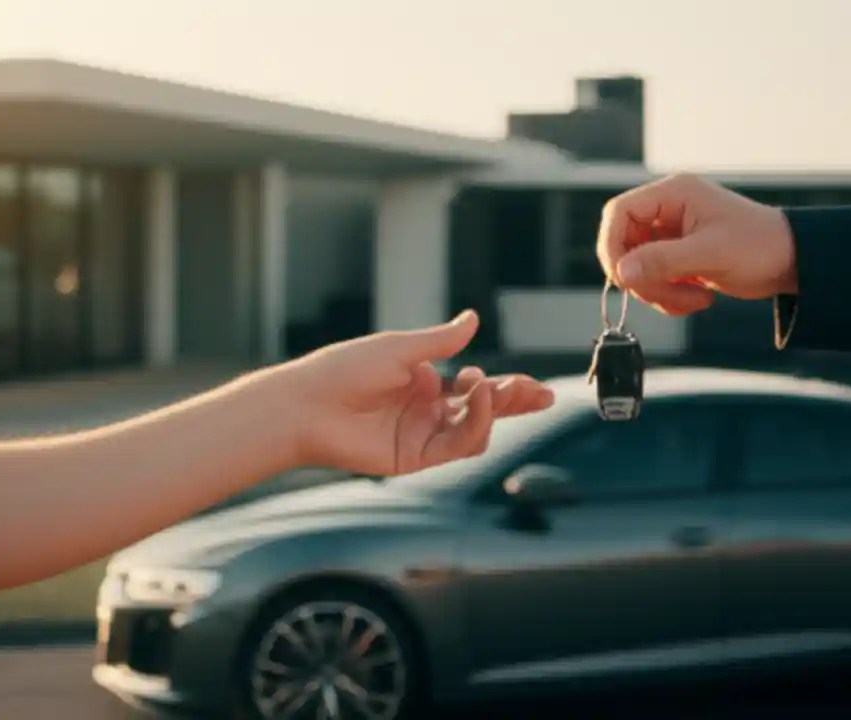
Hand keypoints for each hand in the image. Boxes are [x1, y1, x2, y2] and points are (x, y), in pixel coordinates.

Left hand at [282, 310, 554, 475]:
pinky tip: (478, 397)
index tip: (529, 382)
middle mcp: (425, 411)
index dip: (505, 387)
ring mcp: (421, 436)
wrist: (307, 404)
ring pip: (474, 430)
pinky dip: (474, 423)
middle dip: (514, 404)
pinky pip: (456, 445)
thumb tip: (474, 319)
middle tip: (544, 396)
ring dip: (493, 410)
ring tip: (495, 388)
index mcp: (423, 383)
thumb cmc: (344, 369)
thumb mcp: (400, 348)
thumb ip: (441, 341)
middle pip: (482, 412)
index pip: (474, 388)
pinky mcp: (414, 457)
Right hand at [595, 173, 798, 316]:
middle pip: (624, 245)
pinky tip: (698, 299)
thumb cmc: (760, 247)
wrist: (792, 262)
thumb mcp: (710, 254)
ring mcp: (671, 234)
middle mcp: (668, 210)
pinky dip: (668, 297)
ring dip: (659, 292)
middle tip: (666, 295)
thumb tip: (621, 272)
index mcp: (674, 194)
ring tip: (694, 299)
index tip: (621, 277)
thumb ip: (662, 261)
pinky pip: (654, 280)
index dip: (611, 245)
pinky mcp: (678, 257)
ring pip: (637, 268)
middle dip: (642, 277)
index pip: (619, 212)